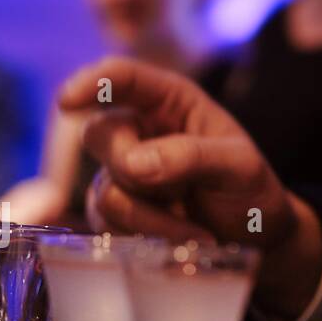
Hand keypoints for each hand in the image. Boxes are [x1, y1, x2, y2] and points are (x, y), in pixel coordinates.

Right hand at [56, 57, 321, 319]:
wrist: (254, 242)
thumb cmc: (250, 192)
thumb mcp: (239, 167)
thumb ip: (189, 156)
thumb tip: (133, 164)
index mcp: (169, 102)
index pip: (121, 78)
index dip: (90, 84)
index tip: (67, 101)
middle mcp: (139, 131)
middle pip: (100, 136)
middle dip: (132, 169)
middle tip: (178, 191)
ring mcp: (122, 173)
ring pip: (106, 191)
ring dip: (151, 218)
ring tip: (197, 232)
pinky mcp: (114, 211)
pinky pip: (107, 223)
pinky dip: (144, 237)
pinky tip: (178, 242)